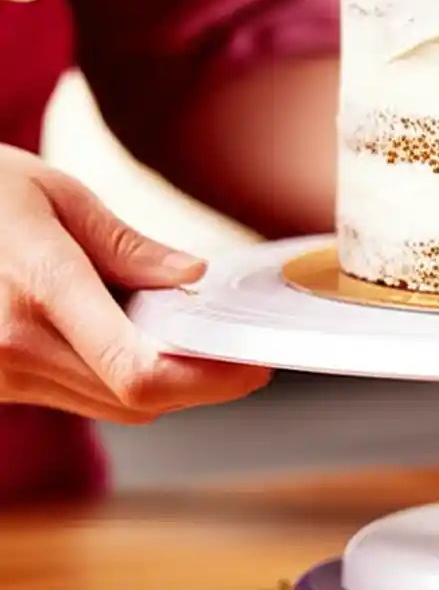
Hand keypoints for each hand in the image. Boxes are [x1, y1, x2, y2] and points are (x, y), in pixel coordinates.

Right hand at [0, 146, 269, 423]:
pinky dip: (123, 380)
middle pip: (137, 398)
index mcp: (38, 286)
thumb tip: (191, 276)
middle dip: (201, 382)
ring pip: (114, 407)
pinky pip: (82, 399)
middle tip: (242, 354)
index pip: (137, 367)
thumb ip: (126, 246)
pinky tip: (139, 343)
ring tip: (194, 340)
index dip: (208, 378)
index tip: (253, 363)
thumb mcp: (53, 194)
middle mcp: (12, 344)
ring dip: (166, 384)